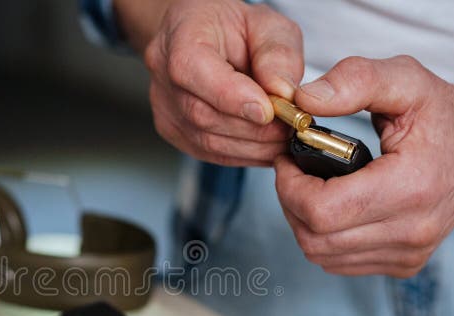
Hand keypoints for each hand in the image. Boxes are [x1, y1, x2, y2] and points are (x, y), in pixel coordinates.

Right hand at [118, 0, 303, 166]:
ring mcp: (165, 110)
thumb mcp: (264, 23)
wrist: (201, 40)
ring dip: (253, 146)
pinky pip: (210, 153)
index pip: (192, 70)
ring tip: (283, 137)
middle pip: (203, 115)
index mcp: (180, 39)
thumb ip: (277, 53)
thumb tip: (283, 93)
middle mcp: (163, 78)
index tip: (268, 111)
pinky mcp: (174, 133)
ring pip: (208, 141)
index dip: (231, 96)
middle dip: (253, 128)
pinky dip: (243, 154)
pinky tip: (265, 146)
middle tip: (290, 127)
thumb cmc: (229, 28)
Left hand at [274, 55, 453, 277]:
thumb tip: (305, 100)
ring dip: (304, 222)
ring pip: (323, 254)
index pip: (321, 211)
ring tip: (312, 186)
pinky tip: (332, 206)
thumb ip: (354, 80)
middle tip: (293, 172)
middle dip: (291, 203)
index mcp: (411, 187)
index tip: (288, 160)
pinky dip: (325, 238)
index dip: (289, 187)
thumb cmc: (443, 112)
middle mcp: (413, 230)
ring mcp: (410, 253)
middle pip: (315, 238)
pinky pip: (340, 262)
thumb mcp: (405, 79)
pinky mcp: (405, 264)